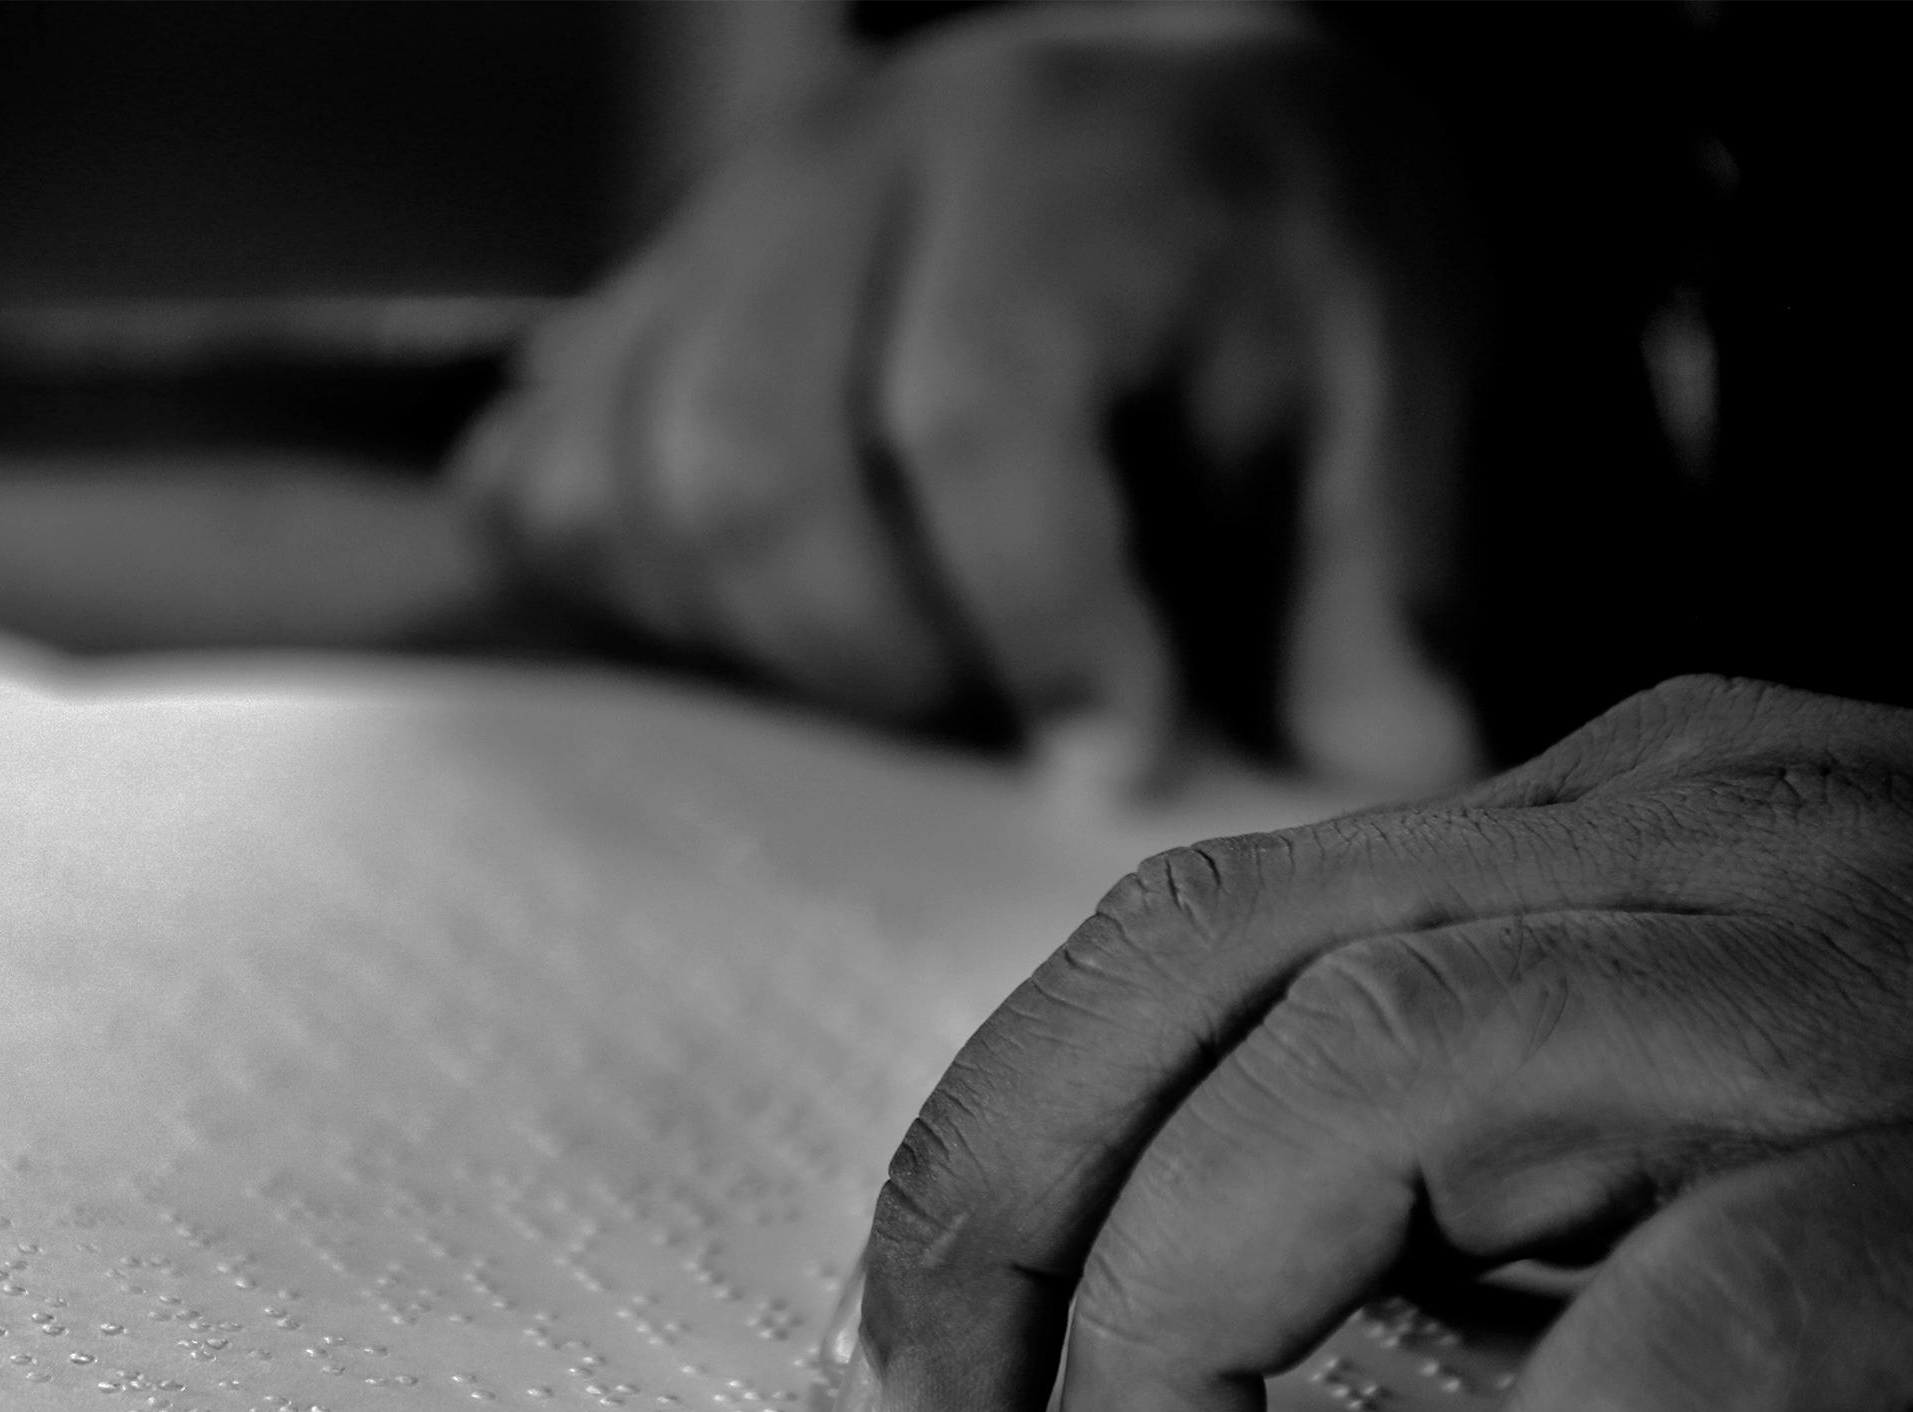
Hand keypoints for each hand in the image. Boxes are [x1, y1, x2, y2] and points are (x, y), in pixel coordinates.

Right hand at [456, 4, 1485, 795]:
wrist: (1167, 121)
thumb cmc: (1271, 262)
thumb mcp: (1382, 391)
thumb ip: (1374, 587)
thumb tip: (1379, 788)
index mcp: (1051, 171)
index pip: (975, 416)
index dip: (1037, 624)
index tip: (1111, 757)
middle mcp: (841, 177)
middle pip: (746, 464)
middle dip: (870, 656)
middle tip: (985, 718)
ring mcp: (701, 244)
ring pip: (613, 487)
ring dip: (744, 640)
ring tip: (893, 666)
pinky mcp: (616, 318)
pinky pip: (530, 489)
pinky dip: (618, 597)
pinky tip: (753, 627)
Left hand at [826, 675, 1912, 1411]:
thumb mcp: (1706, 1057)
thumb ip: (1482, 1118)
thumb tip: (1181, 1281)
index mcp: (1610, 816)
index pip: (1198, 920)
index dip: (995, 1122)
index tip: (903, 1314)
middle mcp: (1704, 853)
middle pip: (1228, 962)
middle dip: (1010, 1195)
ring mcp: (1852, 994)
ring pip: (1396, 1071)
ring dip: (1196, 1309)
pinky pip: (1714, 1308)